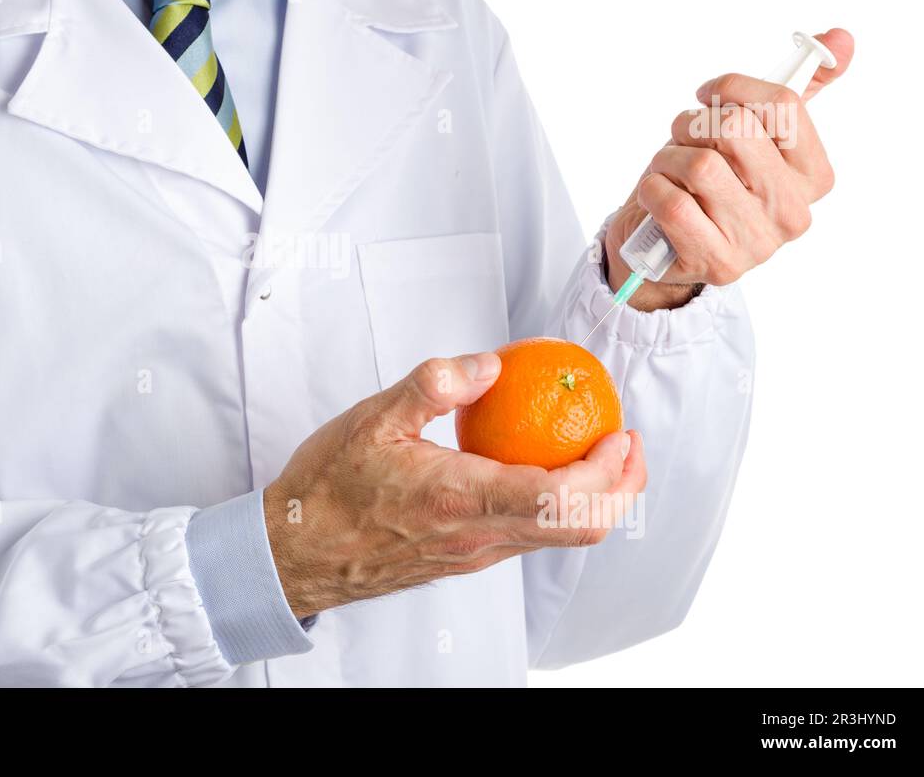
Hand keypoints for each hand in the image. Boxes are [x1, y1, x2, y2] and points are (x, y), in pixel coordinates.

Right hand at [263, 353, 645, 618]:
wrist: (296, 553)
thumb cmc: (327, 490)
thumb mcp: (373, 419)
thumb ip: (434, 385)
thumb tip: (490, 363)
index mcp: (462, 499)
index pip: (562, 499)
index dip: (607, 470)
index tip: (617, 433)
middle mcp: (479, 536)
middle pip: (581, 529)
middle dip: (622, 488)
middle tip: (627, 444)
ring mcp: (476, 554)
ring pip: (559, 537)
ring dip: (593, 498)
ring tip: (594, 451)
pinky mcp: (467, 558)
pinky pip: (529, 535)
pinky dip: (555, 504)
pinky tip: (538, 469)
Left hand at [605, 29, 854, 310]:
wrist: (664, 242)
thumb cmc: (710, 181)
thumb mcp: (754, 133)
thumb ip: (800, 87)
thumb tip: (841, 38)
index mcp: (814, 174)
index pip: (783, 104)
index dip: (733, 88)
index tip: (707, 94)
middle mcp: (795, 211)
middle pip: (735, 130)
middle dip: (693, 124)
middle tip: (681, 138)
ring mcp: (759, 242)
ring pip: (700, 164)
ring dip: (667, 156)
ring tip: (668, 168)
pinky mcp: (717, 263)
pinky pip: (673, 203)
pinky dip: (653, 188)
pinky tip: (656, 195)